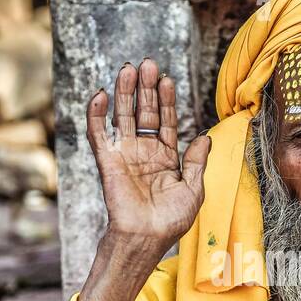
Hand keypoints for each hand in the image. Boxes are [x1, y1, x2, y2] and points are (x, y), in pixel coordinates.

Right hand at [86, 58, 209, 250]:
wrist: (147, 236)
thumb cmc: (171, 220)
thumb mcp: (194, 189)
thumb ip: (196, 161)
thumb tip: (204, 137)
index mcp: (166, 157)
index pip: (166, 121)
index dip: (166, 100)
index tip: (168, 80)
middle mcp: (144, 152)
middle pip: (144, 112)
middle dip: (146, 89)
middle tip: (148, 64)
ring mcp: (125, 154)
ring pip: (123, 116)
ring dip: (125, 92)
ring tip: (129, 69)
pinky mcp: (107, 161)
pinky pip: (99, 134)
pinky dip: (96, 114)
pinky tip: (101, 94)